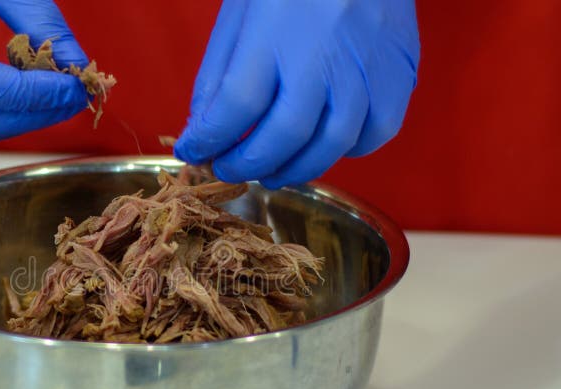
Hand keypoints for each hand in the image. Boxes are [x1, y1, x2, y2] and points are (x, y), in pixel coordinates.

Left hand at [174, 0, 419, 187]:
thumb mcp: (239, 15)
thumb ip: (217, 76)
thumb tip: (202, 132)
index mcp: (273, 32)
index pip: (235, 106)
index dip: (209, 140)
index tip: (194, 152)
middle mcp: (322, 54)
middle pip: (285, 134)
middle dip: (248, 164)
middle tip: (229, 168)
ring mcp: (366, 67)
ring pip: (333, 143)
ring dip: (295, 170)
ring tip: (272, 171)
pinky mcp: (397, 74)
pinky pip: (376, 133)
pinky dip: (347, 151)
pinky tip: (323, 146)